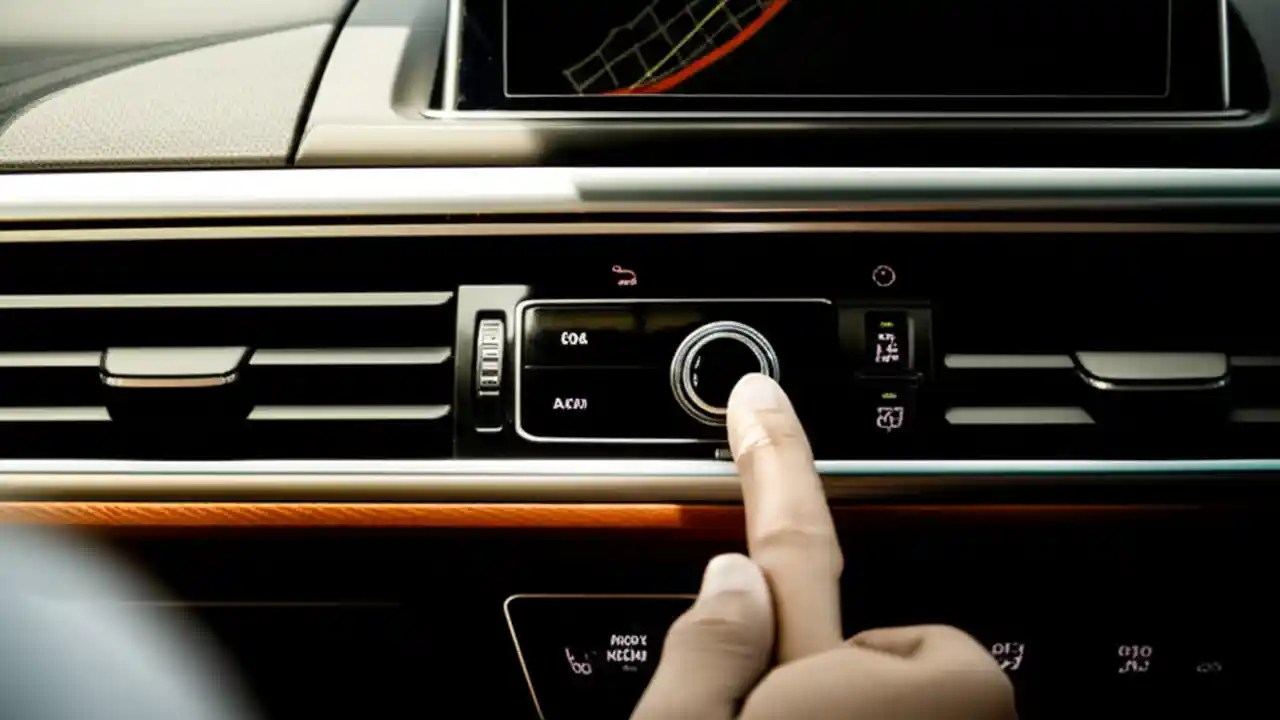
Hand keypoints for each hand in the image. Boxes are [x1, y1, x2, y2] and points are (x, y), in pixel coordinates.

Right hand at [632, 375, 1015, 719]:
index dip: (774, 465)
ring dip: (859, 708)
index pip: (792, 549)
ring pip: (901, 690)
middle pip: (866, 638)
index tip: (761, 399)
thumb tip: (731, 579)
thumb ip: (704, 656)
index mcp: (839, 693)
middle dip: (829, 665)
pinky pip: (932, 717)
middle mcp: (935, 711)